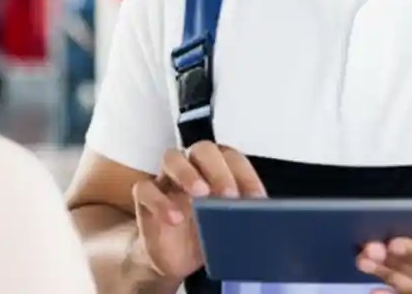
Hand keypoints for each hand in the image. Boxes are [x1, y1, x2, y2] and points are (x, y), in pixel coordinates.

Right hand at [131, 142, 267, 281]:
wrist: (173, 261)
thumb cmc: (202, 235)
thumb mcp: (228, 227)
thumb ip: (243, 216)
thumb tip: (266, 219)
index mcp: (215, 171)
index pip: (232, 158)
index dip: (246, 175)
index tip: (256, 198)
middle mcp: (191, 169)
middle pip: (203, 150)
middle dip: (218, 170)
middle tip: (228, 195)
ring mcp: (166, 181)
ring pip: (172, 158)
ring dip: (187, 173)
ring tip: (200, 195)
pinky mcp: (146, 199)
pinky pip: (146, 189)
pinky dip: (160, 201)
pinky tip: (175, 218)